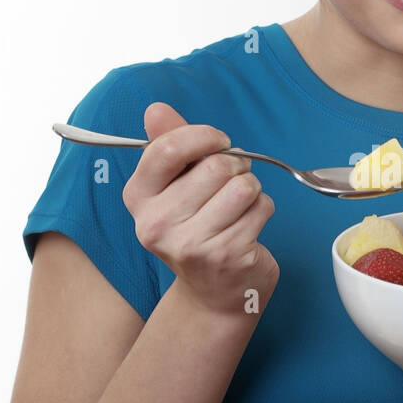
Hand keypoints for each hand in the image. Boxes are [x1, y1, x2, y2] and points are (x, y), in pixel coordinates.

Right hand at [122, 102, 279, 320]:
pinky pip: (262, 208)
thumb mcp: (175, 186)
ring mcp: (192, 244)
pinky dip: (264, 210)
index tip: (218, 142)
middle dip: (236, 166)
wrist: (212, 294)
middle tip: (232, 183)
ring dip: (252, 189)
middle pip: (216, 166)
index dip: (204, 136)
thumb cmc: (196, 229)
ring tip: (239, 206)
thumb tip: (156, 109)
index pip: (169, 148)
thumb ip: (169, 144)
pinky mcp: (227, 256)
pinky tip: (249, 226)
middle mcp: (157, 224)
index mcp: (138, 198)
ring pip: (244, 186)